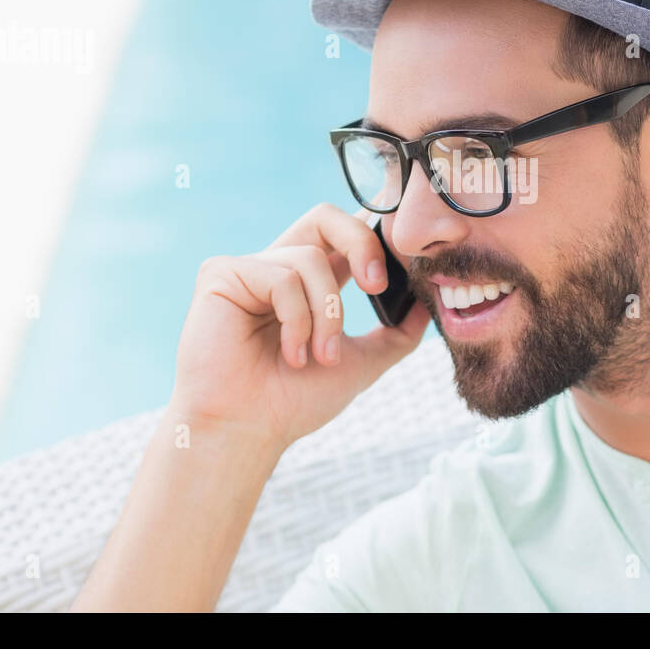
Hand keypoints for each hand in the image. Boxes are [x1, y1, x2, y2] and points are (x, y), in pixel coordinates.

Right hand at [170, 203, 430, 447]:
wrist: (247, 431)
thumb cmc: (292, 402)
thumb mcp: (362, 363)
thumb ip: (396, 334)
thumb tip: (428, 304)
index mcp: (309, 284)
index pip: (345, 236)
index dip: (377, 240)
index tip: (403, 274)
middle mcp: (278, 269)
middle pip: (326, 217)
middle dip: (360, 243)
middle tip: (377, 286)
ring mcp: (248, 269)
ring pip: (311, 259)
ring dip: (327, 314)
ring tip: (318, 357)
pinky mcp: (221, 274)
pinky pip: (281, 276)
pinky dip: (297, 319)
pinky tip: (290, 354)